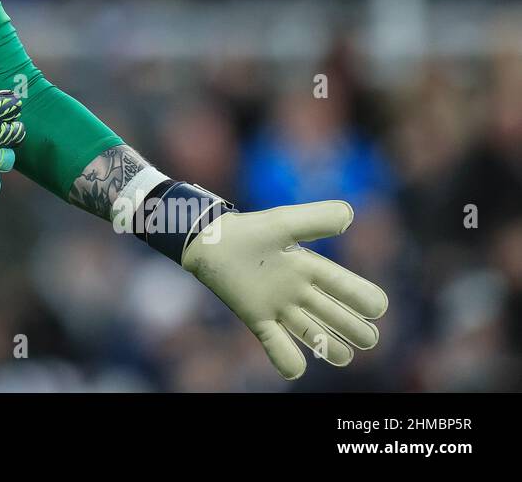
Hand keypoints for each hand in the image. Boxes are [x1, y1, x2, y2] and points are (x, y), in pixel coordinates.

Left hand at [182, 199, 388, 379]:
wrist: (208, 241)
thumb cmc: (247, 230)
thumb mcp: (283, 223)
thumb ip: (315, 219)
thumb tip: (349, 215)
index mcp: (310, 268)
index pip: (347, 289)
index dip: (365, 299)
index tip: (375, 308)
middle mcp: (300, 291)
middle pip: (337, 317)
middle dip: (356, 329)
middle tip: (366, 338)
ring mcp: (279, 307)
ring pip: (314, 335)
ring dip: (331, 348)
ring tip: (343, 355)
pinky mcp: (257, 319)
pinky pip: (276, 345)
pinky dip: (286, 360)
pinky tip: (295, 367)